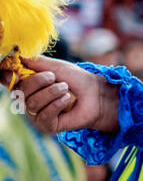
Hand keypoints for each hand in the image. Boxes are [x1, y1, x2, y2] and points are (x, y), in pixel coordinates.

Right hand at [4, 57, 118, 136]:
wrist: (95, 94)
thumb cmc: (76, 79)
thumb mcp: (55, 66)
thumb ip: (35, 62)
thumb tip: (17, 54)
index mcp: (27, 84)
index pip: (8, 81)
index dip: (6, 77)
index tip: (12, 74)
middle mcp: (28, 100)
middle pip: (20, 92)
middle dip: (38, 82)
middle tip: (55, 78)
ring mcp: (36, 114)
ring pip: (32, 104)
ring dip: (52, 92)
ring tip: (66, 89)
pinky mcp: (46, 126)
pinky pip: (43, 116)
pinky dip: (56, 105)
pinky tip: (66, 100)